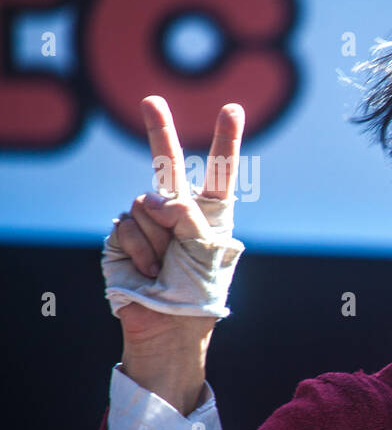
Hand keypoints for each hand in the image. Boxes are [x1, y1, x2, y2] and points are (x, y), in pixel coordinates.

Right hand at [111, 96, 244, 412]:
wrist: (168, 328)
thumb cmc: (199, 293)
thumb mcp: (207, 252)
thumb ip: (188, 217)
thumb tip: (152, 198)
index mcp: (211, 215)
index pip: (219, 172)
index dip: (225, 140)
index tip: (231, 108)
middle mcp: (178, 213)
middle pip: (167, 165)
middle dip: (160, 131)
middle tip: (152, 100)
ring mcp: (148, 222)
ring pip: (145, 206)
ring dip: (157, 239)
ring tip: (165, 266)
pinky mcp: (122, 236)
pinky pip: (127, 227)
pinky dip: (139, 250)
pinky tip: (147, 271)